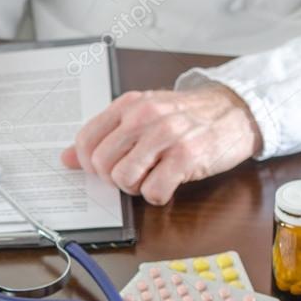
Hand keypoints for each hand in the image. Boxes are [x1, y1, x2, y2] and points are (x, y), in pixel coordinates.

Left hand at [62, 85, 262, 204]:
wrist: (235, 111)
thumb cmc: (184, 117)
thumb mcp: (141, 115)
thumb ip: (104, 134)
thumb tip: (65, 159)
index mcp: (128, 106)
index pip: (85, 142)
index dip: (89, 164)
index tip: (105, 167)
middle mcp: (144, 117)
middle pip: (102, 165)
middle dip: (113, 178)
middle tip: (134, 173)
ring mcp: (166, 136)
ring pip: (124, 179)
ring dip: (135, 187)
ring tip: (152, 175)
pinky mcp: (187, 157)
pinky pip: (153, 192)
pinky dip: (159, 195)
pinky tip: (169, 181)